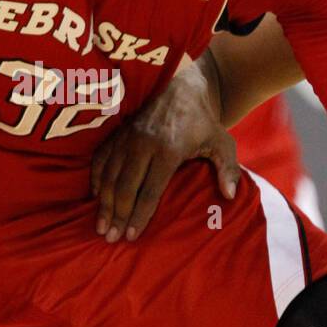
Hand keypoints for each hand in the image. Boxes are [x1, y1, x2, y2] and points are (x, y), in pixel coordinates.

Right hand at [90, 67, 238, 242]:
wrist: (182, 88)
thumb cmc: (203, 122)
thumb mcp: (222, 142)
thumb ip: (227, 168)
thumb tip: (230, 195)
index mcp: (169, 150)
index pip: (150, 191)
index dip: (139, 216)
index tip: (132, 236)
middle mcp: (143, 144)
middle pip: (125, 187)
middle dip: (117, 215)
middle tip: (111, 238)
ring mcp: (127, 138)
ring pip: (110, 176)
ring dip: (104, 203)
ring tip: (101, 226)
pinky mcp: (117, 133)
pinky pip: (101, 160)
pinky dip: (97, 180)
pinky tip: (96, 198)